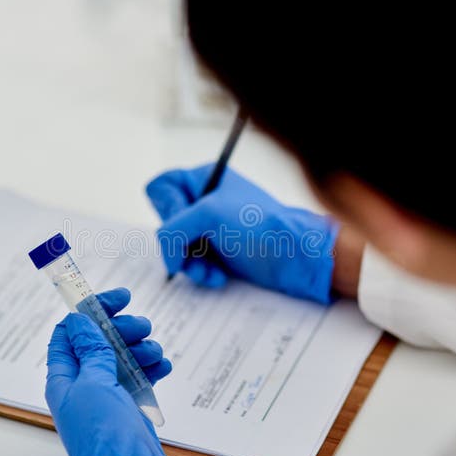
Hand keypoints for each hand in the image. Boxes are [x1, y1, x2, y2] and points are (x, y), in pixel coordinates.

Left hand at [46, 288, 173, 455]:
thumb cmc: (103, 436)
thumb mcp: (94, 384)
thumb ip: (91, 350)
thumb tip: (79, 321)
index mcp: (65, 378)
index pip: (71, 333)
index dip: (91, 311)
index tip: (118, 298)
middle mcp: (84, 385)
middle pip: (101, 342)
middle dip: (122, 329)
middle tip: (141, 327)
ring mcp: (107, 396)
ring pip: (124, 357)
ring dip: (141, 348)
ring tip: (154, 352)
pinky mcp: (129, 407)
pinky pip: (140, 377)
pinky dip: (151, 368)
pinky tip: (163, 366)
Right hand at [146, 165, 338, 303]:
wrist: (294, 255)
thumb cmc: (258, 225)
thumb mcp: (208, 216)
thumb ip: (172, 230)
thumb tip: (168, 259)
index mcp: (203, 178)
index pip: (161, 189)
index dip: (167, 208)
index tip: (184, 219)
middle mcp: (205, 200)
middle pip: (166, 222)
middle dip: (179, 243)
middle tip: (195, 250)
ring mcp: (211, 227)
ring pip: (177, 248)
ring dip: (191, 263)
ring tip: (208, 271)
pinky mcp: (218, 251)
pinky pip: (193, 263)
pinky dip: (202, 272)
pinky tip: (217, 277)